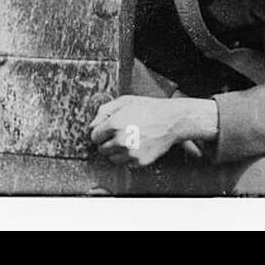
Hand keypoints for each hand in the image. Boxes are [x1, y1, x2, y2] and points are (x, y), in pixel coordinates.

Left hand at [88, 96, 210, 167]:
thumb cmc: (149, 109)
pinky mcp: (139, 162)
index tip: (106, 130)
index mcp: (114, 124)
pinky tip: (137, 145)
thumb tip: (92, 125)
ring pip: (111, 158)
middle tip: (118, 134)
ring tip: (128, 140)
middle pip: (101, 149)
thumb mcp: (125, 101)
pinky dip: (127, 157)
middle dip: (106, 142)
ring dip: (116, 151)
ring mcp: (130, 153)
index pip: (94, 136)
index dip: (100, 132)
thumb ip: (104, 110)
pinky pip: (125, 163)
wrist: (171, 120)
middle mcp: (120, 140)